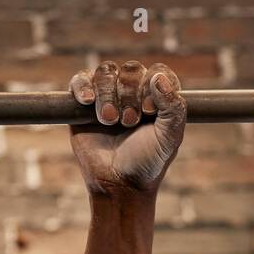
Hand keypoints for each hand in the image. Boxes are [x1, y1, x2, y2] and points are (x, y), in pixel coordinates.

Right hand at [69, 60, 185, 196]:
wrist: (118, 183)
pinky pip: (80, 79)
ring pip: (105, 72)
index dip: (152, 85)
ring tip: (110, 121)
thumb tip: (158, 77)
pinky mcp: (84, 103)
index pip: (157, 71)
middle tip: (129, 121)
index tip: (149, 111)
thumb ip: (173, 108)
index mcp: (157, 98)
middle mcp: (133, 92)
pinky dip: (83, 86)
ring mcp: (108, 96)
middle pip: (130, 70)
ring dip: (108, 95)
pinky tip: (88, 102)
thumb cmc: (146, 162)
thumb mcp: (169, 138)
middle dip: (129, 94)